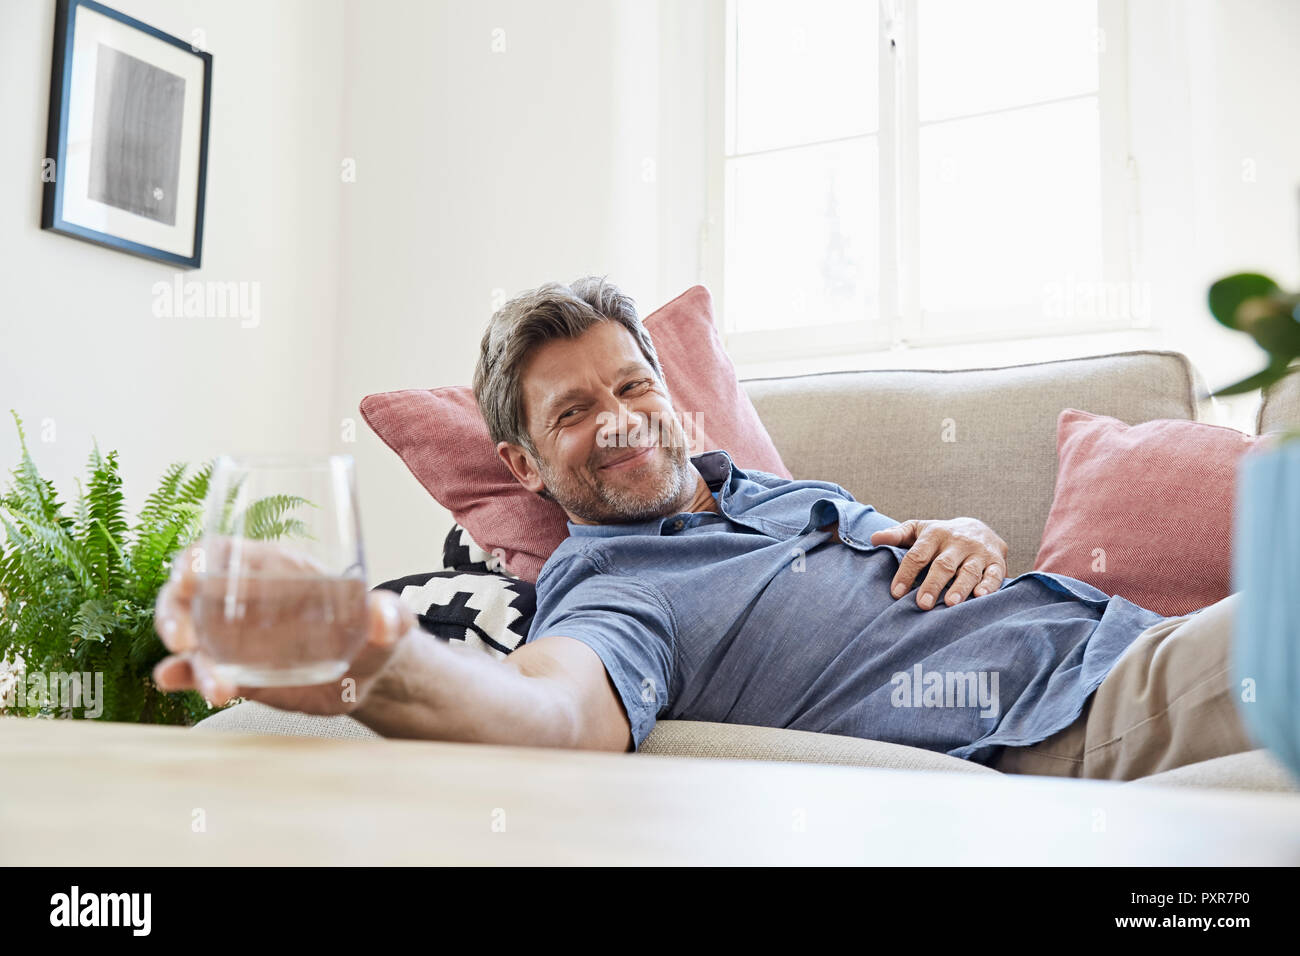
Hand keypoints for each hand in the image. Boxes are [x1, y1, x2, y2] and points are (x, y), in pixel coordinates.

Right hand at [152, 539, 415, 714]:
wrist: (370, 678)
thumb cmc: (375, 634)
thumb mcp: (389, 622)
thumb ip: (390, 617)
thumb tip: (385, 616)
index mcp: (275, 570)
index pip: (223, 552)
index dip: (198, 558)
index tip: (189, 577)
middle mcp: (245, 599)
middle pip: (189, 592)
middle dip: (175, 611)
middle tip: (183, 639)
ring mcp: (235, 637)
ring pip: (190, 635)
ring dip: (187, 657)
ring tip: (218, 686)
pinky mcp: (235, 671)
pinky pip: (195, 670)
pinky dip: (179, 676)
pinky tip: (172, 682)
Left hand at [870, 517, 1007, 609]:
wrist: (979, 527)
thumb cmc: (941, 536)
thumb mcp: (919, 530)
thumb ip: (898, 535)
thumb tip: (873, 539)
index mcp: (935, 534)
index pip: (918, 554)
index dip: (906, 573)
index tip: (896, 593)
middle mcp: (958, 542)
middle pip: (944, 564)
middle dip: (933, 584)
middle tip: (923, 604)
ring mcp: (979, 552)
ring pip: (969, 571)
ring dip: (961, 587)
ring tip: (950, 604)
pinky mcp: (997, 561)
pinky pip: (995, 574)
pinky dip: (989, 585)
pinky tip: (980, 597)